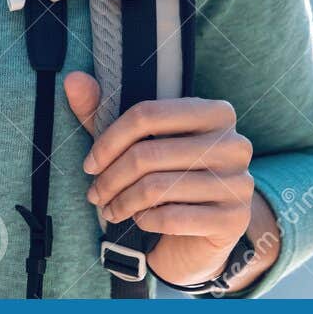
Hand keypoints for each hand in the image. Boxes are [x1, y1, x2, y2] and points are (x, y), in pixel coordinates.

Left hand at [64, 71, 255, 287]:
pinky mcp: (234, 220)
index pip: (147, 114)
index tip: (89, 164)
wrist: (202, 233)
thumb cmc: (168, 176)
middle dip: (110, 178)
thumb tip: (73, 80)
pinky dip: (146, 220)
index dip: (109, 140)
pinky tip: (140, 219)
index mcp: (215, 112)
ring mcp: (239, 183)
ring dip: (123, 201)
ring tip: (110, 209)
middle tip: (94, 193)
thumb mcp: (134, 142)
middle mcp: (234, 144)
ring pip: (157, 187)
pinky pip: (172, 218)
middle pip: (148, 153)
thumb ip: (103, 111)